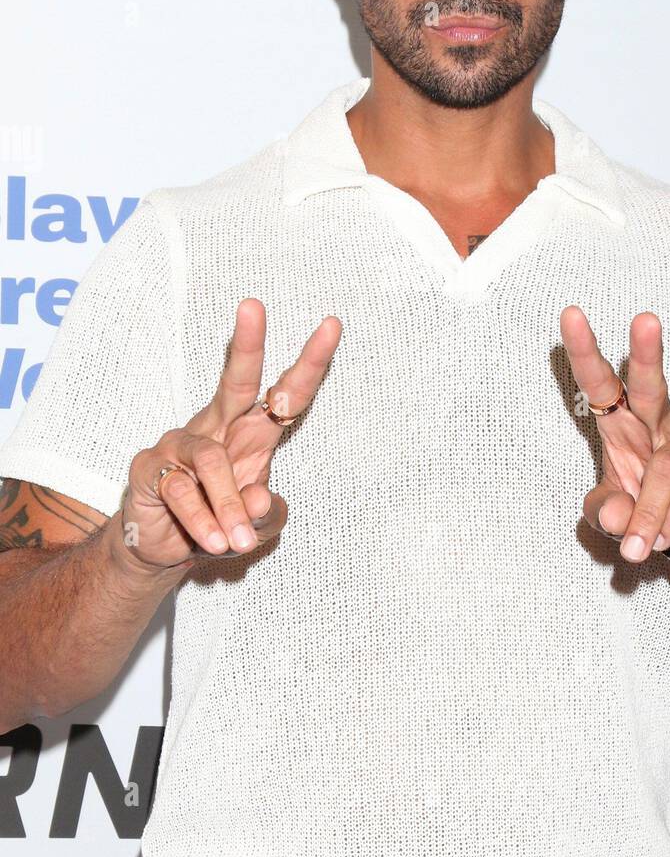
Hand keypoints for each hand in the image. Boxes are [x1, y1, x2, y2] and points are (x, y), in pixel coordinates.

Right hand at [115, 299, 341, 572]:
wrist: (163, 551)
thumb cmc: (218, 523)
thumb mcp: (257, 527)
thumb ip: (267, 515)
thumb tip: (259, 499)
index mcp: (253, 433)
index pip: (284, 393)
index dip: (310, 363)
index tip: (331, 325)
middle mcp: (218, 426)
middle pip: (235, 379)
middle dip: (248, 343)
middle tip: (253, 305)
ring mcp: (180, 443)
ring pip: (212, 462)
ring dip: (228, 507)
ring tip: (237, 543)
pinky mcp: (150, 467)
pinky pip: (181, 491)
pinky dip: (202, 523)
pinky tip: (212, 544)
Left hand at [559, 305, 669, 562]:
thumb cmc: (650, 507)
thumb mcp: (614, 515)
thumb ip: (604, 512)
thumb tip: (612, 517)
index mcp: (623, 425)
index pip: (601, 384)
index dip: (585, 352)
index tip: (569, 315)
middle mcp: (657, 424)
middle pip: (651, 384)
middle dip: (646, 353)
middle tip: (645, 318)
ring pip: (666, 464)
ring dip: (650, 511)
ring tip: (639, 547)